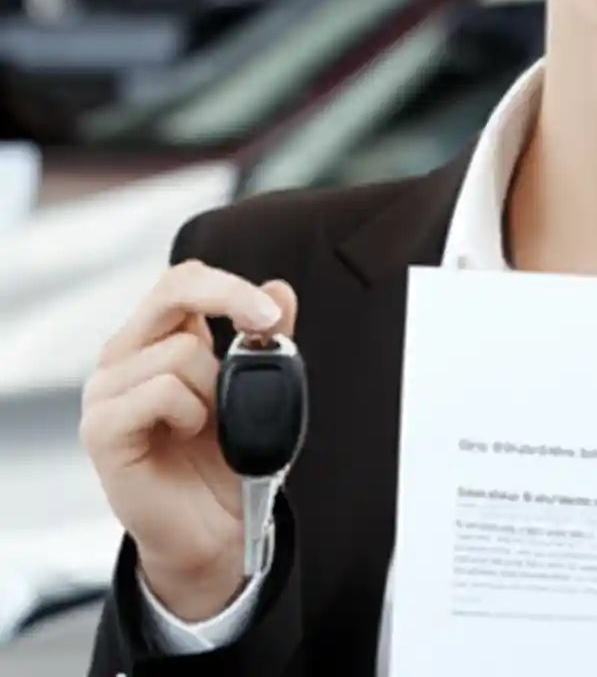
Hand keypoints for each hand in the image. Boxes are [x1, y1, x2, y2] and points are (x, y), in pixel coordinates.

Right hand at [80, 260, 297, 620]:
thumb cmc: (227, 461)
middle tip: (264, 325)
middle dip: (228, 299)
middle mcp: (126, 357)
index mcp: (158, 341)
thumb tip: (281, 289)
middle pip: (171, 292)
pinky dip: (190, 413)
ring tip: (206, 424)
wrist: (215, 528)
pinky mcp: (102, 428)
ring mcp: (107, 391)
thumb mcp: (257, 392)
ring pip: (180, 351)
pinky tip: (186, 436)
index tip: (270, 313)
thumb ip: (266, 341)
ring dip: (215, 390)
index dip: (228, 285)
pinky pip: (160, 392)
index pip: (182, 281)